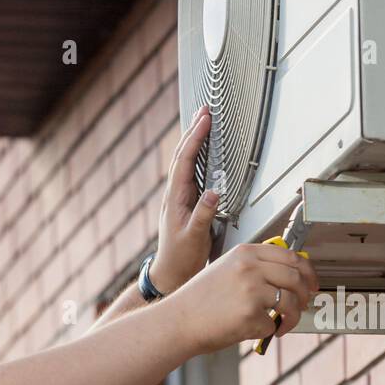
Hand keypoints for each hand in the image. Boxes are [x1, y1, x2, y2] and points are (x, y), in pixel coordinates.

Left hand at [151, 104, 220, 293]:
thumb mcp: (195, 238)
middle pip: (182, 155)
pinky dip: (195, 157)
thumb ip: (204, 215)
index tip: (205, 119)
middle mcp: (175, 194)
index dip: (195, 138)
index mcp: (176, 199)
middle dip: (193, 131)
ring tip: (202, 121)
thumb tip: (214, 193)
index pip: (184, 161)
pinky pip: (190, 172)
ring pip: (184, 162)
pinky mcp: (185, 203)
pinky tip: (201, 151)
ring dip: (193, 140)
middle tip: (204, 110)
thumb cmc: (180, 259)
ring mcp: (179, 198)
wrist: (170, 274)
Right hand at [170, 242, 319, 356]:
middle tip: (303, 305)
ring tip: (284, 324)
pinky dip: (268, 331)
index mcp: (245, 254)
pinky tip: (257, 331)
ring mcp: (251, 291)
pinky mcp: (250, 315)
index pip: (291, 256)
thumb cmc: (198, 301)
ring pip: (290, 302)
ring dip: (293, 317)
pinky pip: (272, 324)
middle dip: (305, 295)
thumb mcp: (226, 269)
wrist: (177, 321)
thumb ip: (255, 267)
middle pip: (296, 278)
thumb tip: (288, 277)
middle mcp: (250, 268)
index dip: (307, 272)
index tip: (311, 282)